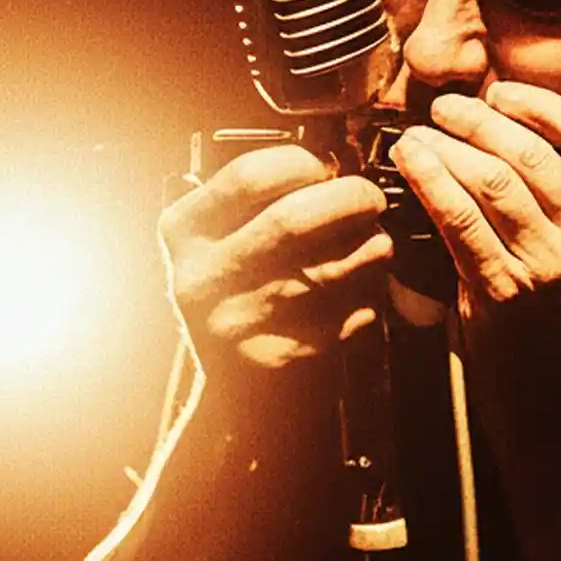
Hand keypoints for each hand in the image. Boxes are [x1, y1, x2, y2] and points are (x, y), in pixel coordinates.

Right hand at [157, 144, 392, 377]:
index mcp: (183, 233)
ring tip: (377, 242)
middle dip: (351, 198)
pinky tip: (367, 286)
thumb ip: (260, 200)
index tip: (330, 169)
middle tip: (371, 199)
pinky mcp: (283, 356)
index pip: (251, 176)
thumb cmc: (241, 298)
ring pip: (332, 265)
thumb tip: (332, 163)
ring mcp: (242, 322)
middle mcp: (203, 277)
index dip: (307, 163)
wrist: (241, 396)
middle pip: (294, 218)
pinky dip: (372, 290)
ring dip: (371, 246)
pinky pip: (348, 307)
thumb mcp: (222, 241)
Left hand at [390, 81, 560, 450]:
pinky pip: (460, 219)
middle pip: (533, 153)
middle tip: (445, 108)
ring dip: (447, 146)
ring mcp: (550, 267)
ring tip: (419, 135)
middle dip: (479, 119)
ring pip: (493, 179)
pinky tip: (413, 165)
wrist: (560, 404)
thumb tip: (500, 136)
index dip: (543, 105)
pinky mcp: (505, 292)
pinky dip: (431, 182)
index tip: (503, 92)